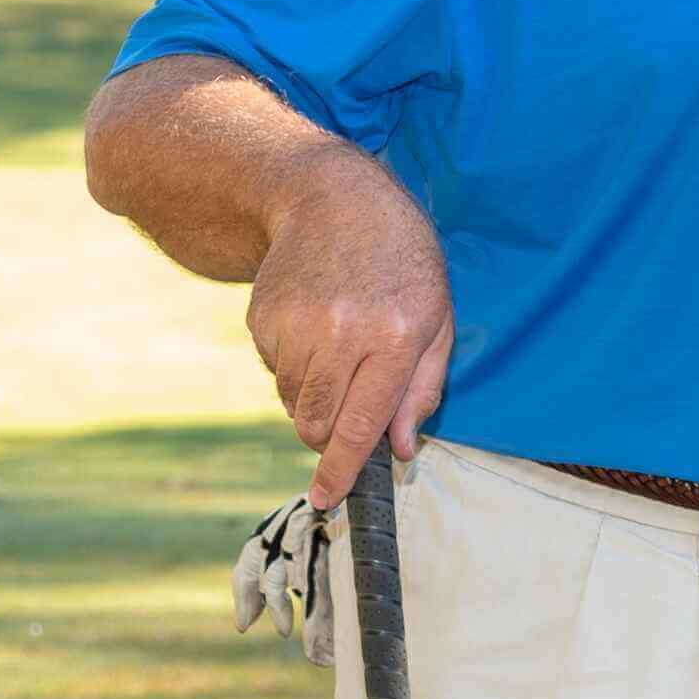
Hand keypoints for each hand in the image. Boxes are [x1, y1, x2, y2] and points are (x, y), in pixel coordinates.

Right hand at [251, 163, 451, 505]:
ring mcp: (294, 325)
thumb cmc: (400, 262)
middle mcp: (340, 333)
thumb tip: (400, 449)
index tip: (327, 499)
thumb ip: (423, 388)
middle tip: (348, 413)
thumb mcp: (437, 318)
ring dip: (314, 398)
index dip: (342, 468)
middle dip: (328, 437)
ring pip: (293, 403)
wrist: (331, 199)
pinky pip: (274, 372)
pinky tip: (315, 326)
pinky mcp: (261, 319)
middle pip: (317, 423)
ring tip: (340, 349)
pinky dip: (294, 367)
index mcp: (394, 336)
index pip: (362, 422)